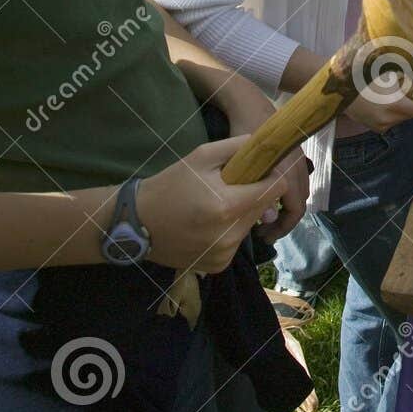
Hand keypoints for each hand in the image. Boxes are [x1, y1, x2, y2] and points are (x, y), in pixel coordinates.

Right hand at [140, 133, 308, 273]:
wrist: (135, 223)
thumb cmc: (169, 185)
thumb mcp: (201, 156)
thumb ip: (236, 147)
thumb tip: (265, 145)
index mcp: (228, 206)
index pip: (276, 189)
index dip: (271, 176)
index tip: (259, 171)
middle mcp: (230, 235)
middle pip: (264, 208)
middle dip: (253, 194)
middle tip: (230, 187)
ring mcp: (225, 254)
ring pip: (250, 226)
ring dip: (241, 213)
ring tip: (216, 206)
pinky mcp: (218, 266)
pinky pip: (236, 243)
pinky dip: (228, 232)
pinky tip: (208, 225)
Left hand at [214, 86, 309, 240]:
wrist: (249, 101)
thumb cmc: (241, 130)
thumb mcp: (243, 162)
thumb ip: (253, 190)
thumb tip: (267, 218)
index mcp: (288, 169)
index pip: (296, 208)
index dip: (283, 226)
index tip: (265, 236)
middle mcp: (298, 165)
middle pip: (300, 203)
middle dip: (285, 221)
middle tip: (265, 233)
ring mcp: (298, 158)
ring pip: (300, 192)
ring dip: (286, 207)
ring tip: (266, 217)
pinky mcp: (295, 153)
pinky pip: (298, 180)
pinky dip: (288, 194)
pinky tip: (270, 196)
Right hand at [343, 70, 412, 132]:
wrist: (339, 89)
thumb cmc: (365, 76)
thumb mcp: (388, 73)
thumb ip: (408, 78)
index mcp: (394, 104)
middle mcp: (389, 119)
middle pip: (412, 115)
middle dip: (412, 104)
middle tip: (407, 91)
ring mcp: (381, 125)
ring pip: (401, 118)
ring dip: (401, 109)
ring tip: (391, 95)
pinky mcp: (375, 128)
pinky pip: (391, 122)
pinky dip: (391, 113)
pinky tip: (382, 103)